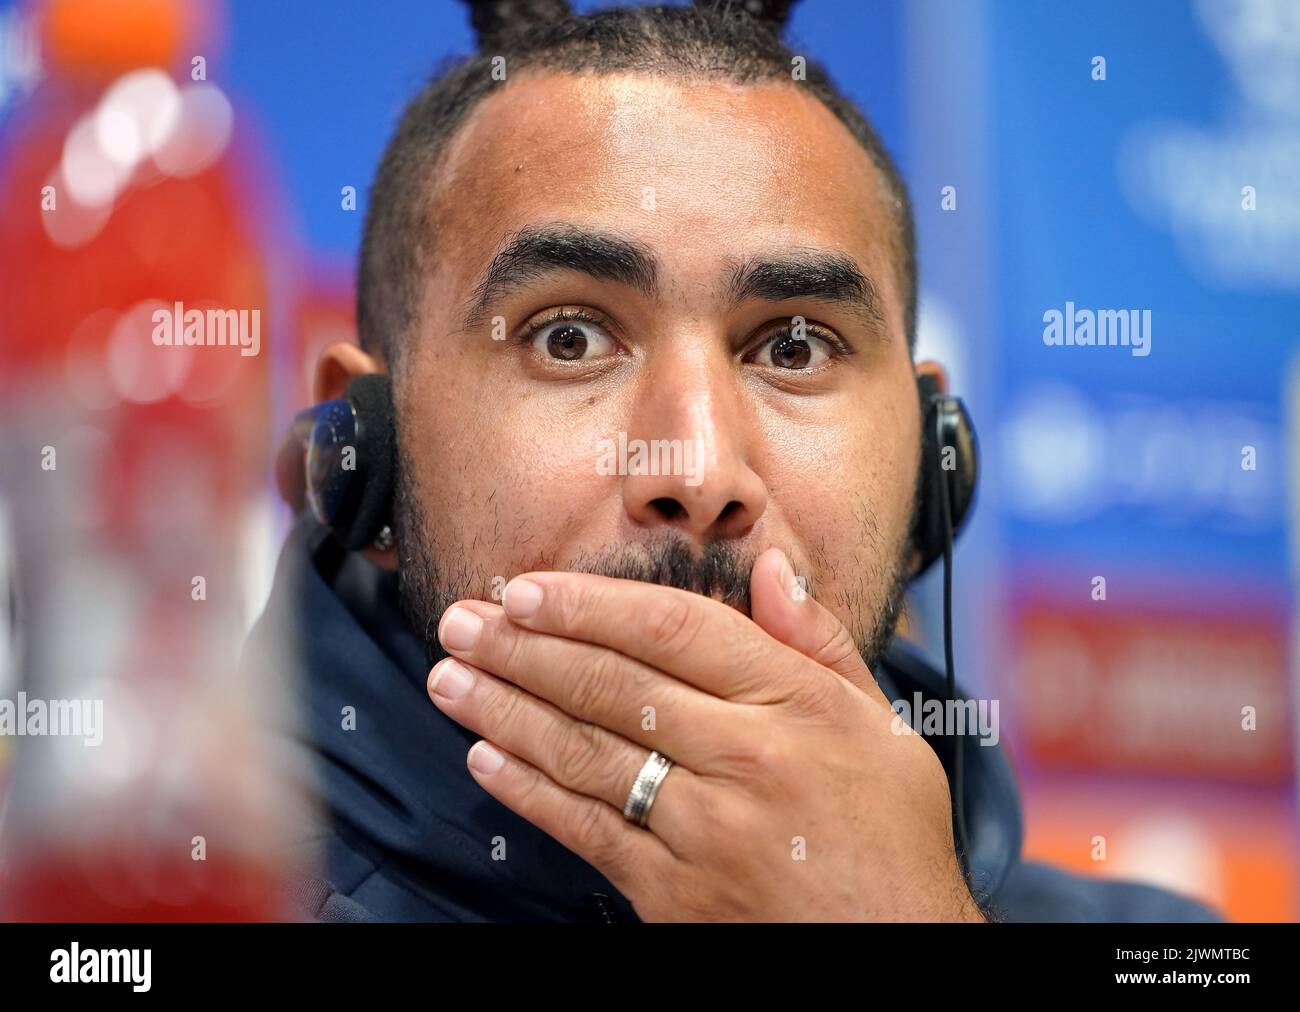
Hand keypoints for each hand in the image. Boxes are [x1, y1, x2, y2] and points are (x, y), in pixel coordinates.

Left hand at [427, 548, 983, 921]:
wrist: (893, 949)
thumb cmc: (887, 834)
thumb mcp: (880, 724)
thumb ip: (819, 641)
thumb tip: (771, 567)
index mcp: (795, 705)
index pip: (673, 630)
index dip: (590, 604)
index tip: (527, 588)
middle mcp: (745, 760)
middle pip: (614, 686)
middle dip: (525, 648)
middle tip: (462, 621)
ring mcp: (703, 830)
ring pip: (586, 753)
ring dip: (507, 711)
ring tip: (451, 678)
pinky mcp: (672, 891)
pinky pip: (587, 830)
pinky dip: (530, 792)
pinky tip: (486, 758)